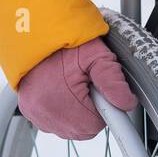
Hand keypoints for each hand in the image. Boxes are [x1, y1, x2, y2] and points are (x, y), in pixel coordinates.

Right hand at [17, 38, 138, 140]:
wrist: (30, 30)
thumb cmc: (62, 43)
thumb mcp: (94, 55)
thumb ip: (113, 80)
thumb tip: (127, 102)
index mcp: (69, 111)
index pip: (100, 123)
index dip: (103, 103)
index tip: (96, 86)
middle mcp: (51, 119)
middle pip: (85, 126)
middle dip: (89, 106)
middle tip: (82, 80)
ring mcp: (39, 117)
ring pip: (70, 124)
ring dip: (75, 108)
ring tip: (68, 81)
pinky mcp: (30, 113)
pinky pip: (53, 119)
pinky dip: (59, 107)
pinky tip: (58, 88)